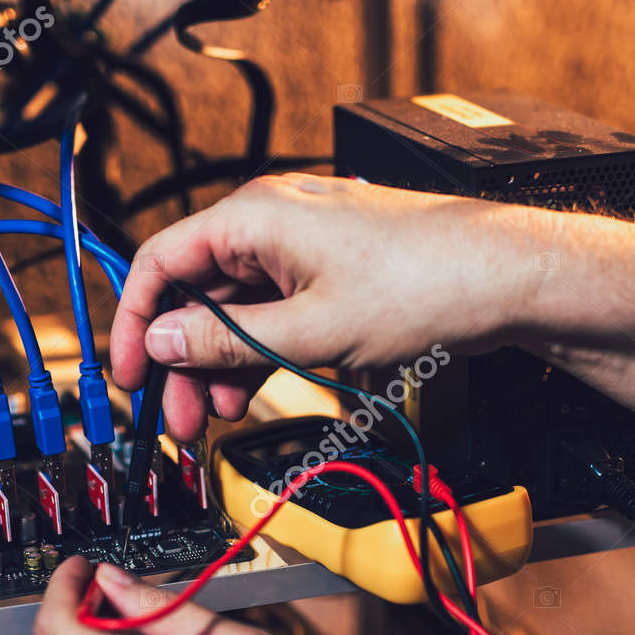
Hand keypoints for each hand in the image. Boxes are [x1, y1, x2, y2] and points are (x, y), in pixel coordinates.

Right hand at [109, 173, 522, 440]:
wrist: (504, 279)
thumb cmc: (425, 282)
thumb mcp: (311, 328)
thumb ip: (228, 340)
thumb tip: (164, 341)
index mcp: (255, 217)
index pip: (162, 262)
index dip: (137, 321)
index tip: (130, 373)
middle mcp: (271, 224)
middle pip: (196, 293)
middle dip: (182, 359)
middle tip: (179, 416)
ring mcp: (300, 249)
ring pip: (233, 310)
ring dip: (219, 365)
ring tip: (220, 414)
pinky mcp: (326, 274)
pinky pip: (270, 313)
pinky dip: (257, 353)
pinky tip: (252, 391)